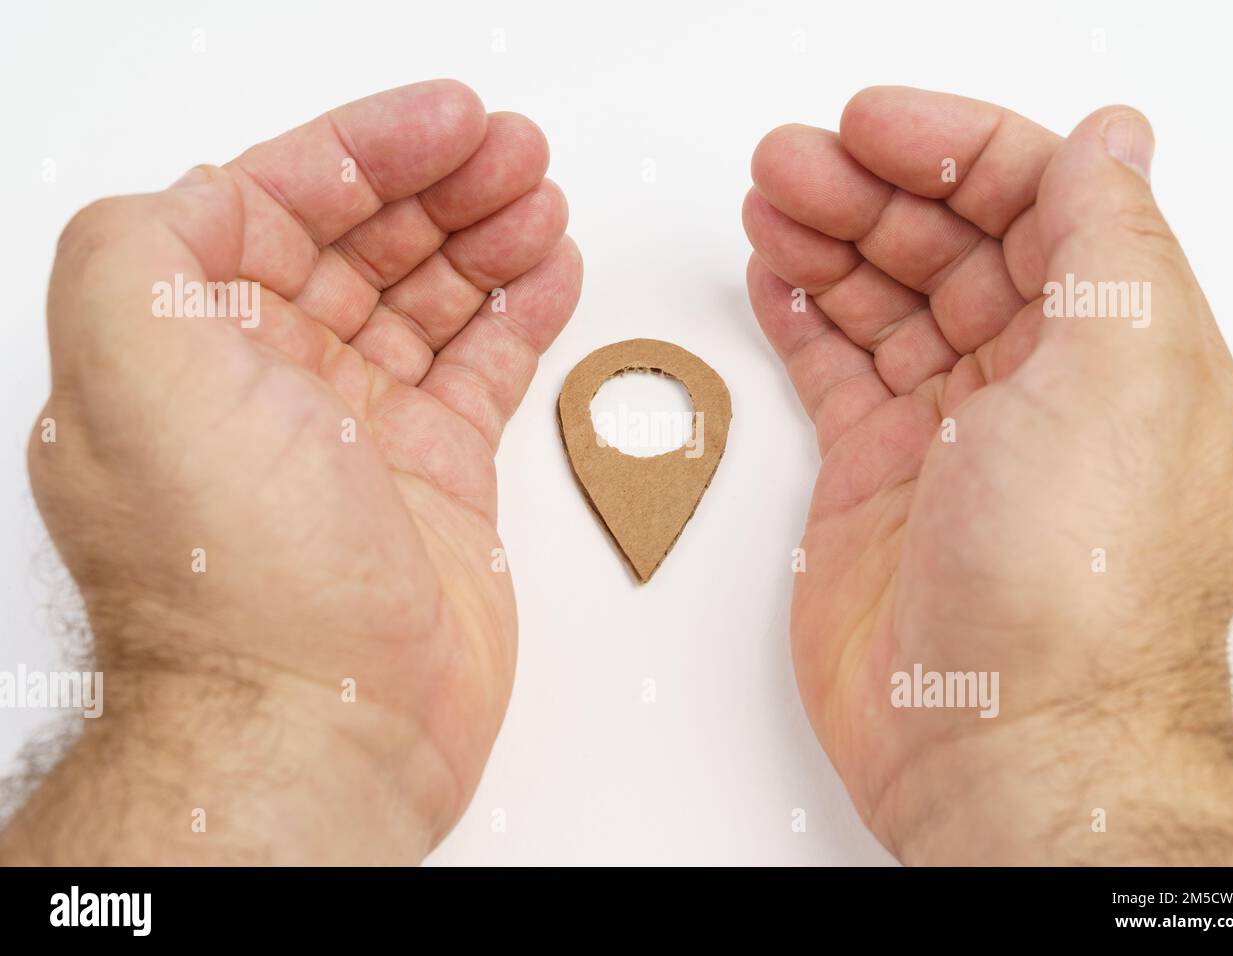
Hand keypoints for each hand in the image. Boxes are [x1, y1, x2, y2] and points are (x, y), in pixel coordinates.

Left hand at [0, 80, 579, 863]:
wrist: (327, 730)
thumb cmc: (240, 584)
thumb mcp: (134, 371)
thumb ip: (141, 247)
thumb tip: (207, 192)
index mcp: (191, 349)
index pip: (275, 206)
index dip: (363, 150)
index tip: (445, 121)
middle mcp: (270, 387)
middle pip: (362, 243)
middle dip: (440, 183)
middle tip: (511, 154)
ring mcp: (358, 434)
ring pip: (428, 298)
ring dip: (486, 235)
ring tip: (540, 200)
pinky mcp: (435, 481)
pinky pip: (481, 366)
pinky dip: (520, 309)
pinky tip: (549, 270)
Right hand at [744, 87, 1232, 863]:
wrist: (996, 744)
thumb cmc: (1072, 594)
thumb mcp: (1123, 376)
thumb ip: (1113, 243)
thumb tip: (1113, 140)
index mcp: (1118, 350)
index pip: (1041, 206)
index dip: (957, 150)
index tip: (876, 127)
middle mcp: (1039, 388)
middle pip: (952, 245)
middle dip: (872, 187)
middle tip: (794, 160)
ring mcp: (953, 434)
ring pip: (889, 299)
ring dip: (830, 237)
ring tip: (771, 198)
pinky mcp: (879, 481)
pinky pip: (838, 369)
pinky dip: (804, 314)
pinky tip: (778, 272)